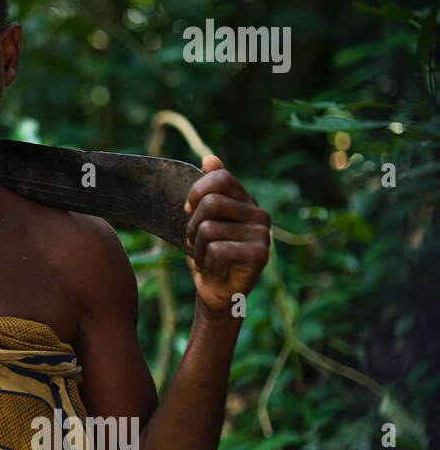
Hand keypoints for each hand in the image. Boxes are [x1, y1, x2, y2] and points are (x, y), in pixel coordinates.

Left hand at [183, 155, 270, 312]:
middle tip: (197, 242)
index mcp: (245, 200)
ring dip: (199, 248)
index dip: (196, 192)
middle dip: (193, 226)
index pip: (221, 179)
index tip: (188, 209)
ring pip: (209, 228)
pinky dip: (207, 262)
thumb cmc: (208, 253)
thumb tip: (210, 158)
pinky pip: (217, 249)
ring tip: (207, 257)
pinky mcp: (259, 255)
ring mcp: (262, 235)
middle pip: (211, 203)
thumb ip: (208, 189)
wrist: (216, 292)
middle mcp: (259, 214)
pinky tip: (216, 268)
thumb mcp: (202, 218)